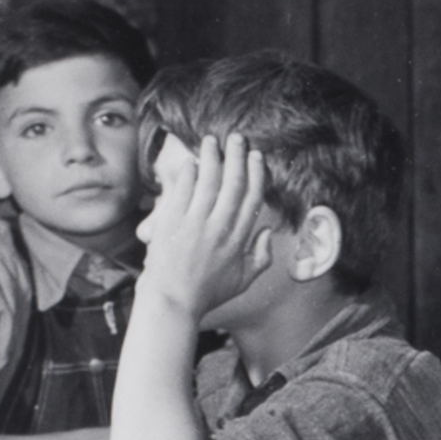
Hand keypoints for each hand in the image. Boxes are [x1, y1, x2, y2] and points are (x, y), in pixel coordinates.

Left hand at [138, 133, 273, 323]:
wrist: (172, 300)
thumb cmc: (207, 293)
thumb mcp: (243, 281)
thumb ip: (261, 258)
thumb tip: (268, 232)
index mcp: (239, 241)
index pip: (252, 199)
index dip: (256, 175)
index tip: (257, 158)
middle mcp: (220, 228)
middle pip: (233, 184)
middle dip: (237, 157)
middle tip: (238, 139)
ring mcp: (195, 223)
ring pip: (208, 181)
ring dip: (212, 157)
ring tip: (212, 140)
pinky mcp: (173, 221)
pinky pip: (183, 189)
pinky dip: (189, 173)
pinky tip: (192, 161)